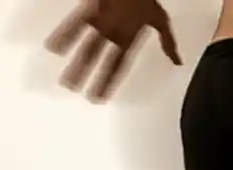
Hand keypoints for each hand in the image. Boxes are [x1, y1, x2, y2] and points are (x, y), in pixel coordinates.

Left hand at [46, 0, 182, 101]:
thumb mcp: (160, 19)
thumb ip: (167, 42)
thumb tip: (178, 61)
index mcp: (126, 37)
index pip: (116, 65)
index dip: (108, 82)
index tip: (99, 97)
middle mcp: (110, 33)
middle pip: (96, 59)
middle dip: (85, 75)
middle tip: (74, 90)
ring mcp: (98, 22)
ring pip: (84, 47)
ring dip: (75, 63)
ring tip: (65, 80)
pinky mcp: (88, 9)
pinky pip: (74, 24)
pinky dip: (64, 36)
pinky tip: (54, 48)